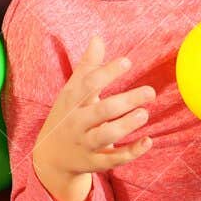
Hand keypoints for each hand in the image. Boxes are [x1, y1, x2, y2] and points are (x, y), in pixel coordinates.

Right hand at [30, 35, 154, 191]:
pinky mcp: (95, 162)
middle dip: (126, 100)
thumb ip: (87, 66)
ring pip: (107, 135)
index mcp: (72, 101)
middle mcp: (77, 122)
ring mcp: (86, 143)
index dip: (107, 72)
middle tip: (150, 92)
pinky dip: (132, 151)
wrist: (51, 156)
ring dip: (127, 125)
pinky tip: (148, 141)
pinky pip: (114, 158)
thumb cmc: (67, 115)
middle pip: (102, 110)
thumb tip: (97, 38)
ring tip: (144, 113)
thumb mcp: (72, 92)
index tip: (127, 62)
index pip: (88, 84)